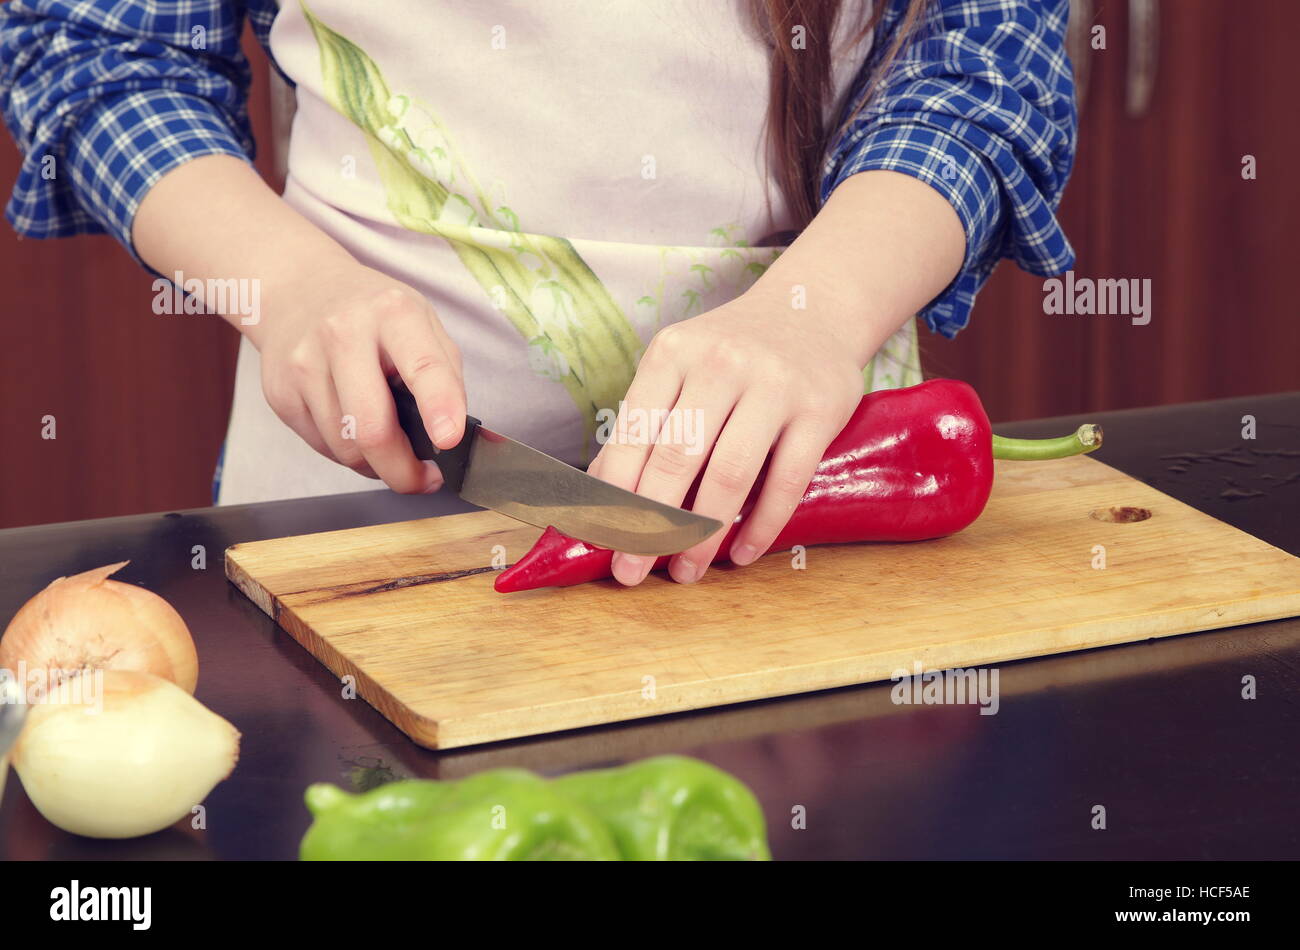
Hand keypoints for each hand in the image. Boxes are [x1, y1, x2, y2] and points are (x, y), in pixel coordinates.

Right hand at [251, 262, 466, 492]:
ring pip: (345, 448)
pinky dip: (346, 452)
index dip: (439, 407)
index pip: (421, 367)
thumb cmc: (372, 315)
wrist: (297, 291)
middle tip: (422, 480)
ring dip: (375, 464)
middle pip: (371, 428)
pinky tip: (355, 430)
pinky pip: (322, 447)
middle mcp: (343, 335)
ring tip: (390, 447)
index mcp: (393, 314)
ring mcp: (305, 364)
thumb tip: (452, 437)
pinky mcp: (280, 393)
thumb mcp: (421, 323)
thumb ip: (443, 374)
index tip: (449, 440)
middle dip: (402, 471)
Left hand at [589, 287, 867, 585]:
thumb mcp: (679, 366)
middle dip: (651, 525)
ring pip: (729, 475)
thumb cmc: (732, 351)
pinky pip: (786, 482)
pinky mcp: (818, 410)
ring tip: (688, 570)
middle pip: (677, 459)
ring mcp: (773, 385)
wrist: (813, 309)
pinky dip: (761, 526)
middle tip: (633, 571)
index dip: (615, 494)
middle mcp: (720, 363)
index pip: (634, 435)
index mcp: (672, 353)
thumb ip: (644, 422)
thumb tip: (600, 493)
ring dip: (704, 535)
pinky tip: (741, 554)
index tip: (604, 540)